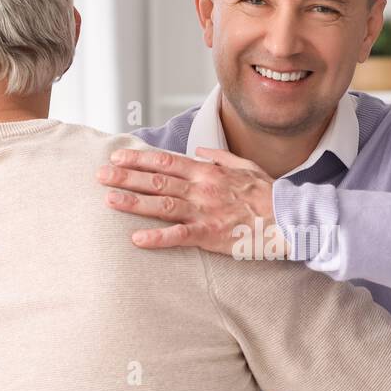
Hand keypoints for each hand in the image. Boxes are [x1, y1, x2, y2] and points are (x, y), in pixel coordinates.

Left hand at [97, 147, 289, 257]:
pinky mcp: (211, 234)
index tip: (118, 157)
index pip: (166, 161)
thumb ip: (219, 157)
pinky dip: (157, 238)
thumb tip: (199, 151)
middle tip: (100, 175)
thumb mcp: (246, 166)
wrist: (290, 218)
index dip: (139, 159)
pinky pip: (179, 237)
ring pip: (162, 204)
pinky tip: (137, 240)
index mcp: (208, 171)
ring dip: (134, 202)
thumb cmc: (270, 194)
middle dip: (126, 177)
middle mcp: (202, 188)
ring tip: (109, 200)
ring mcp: (205, 211)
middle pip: (157, 180)